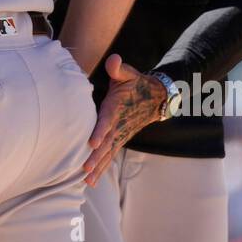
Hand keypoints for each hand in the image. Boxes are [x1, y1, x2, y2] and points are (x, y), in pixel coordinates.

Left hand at [83, 54, 168, 185]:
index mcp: (117, 108)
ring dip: (97, 167)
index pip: (107, 121)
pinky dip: (100, 169)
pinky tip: (90, 181)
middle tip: (84, 169)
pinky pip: (109, 156)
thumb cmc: (136, 83)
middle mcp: (118, 125)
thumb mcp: (128, 73)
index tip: (92, 142)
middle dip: (95, 157)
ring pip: (108, 154)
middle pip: (106, 143)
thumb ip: (118, 68)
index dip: (100, 131)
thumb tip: (114, 60)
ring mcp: (120, 135)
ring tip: (86, 181)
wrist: (156, 97)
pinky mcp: (119, 140)